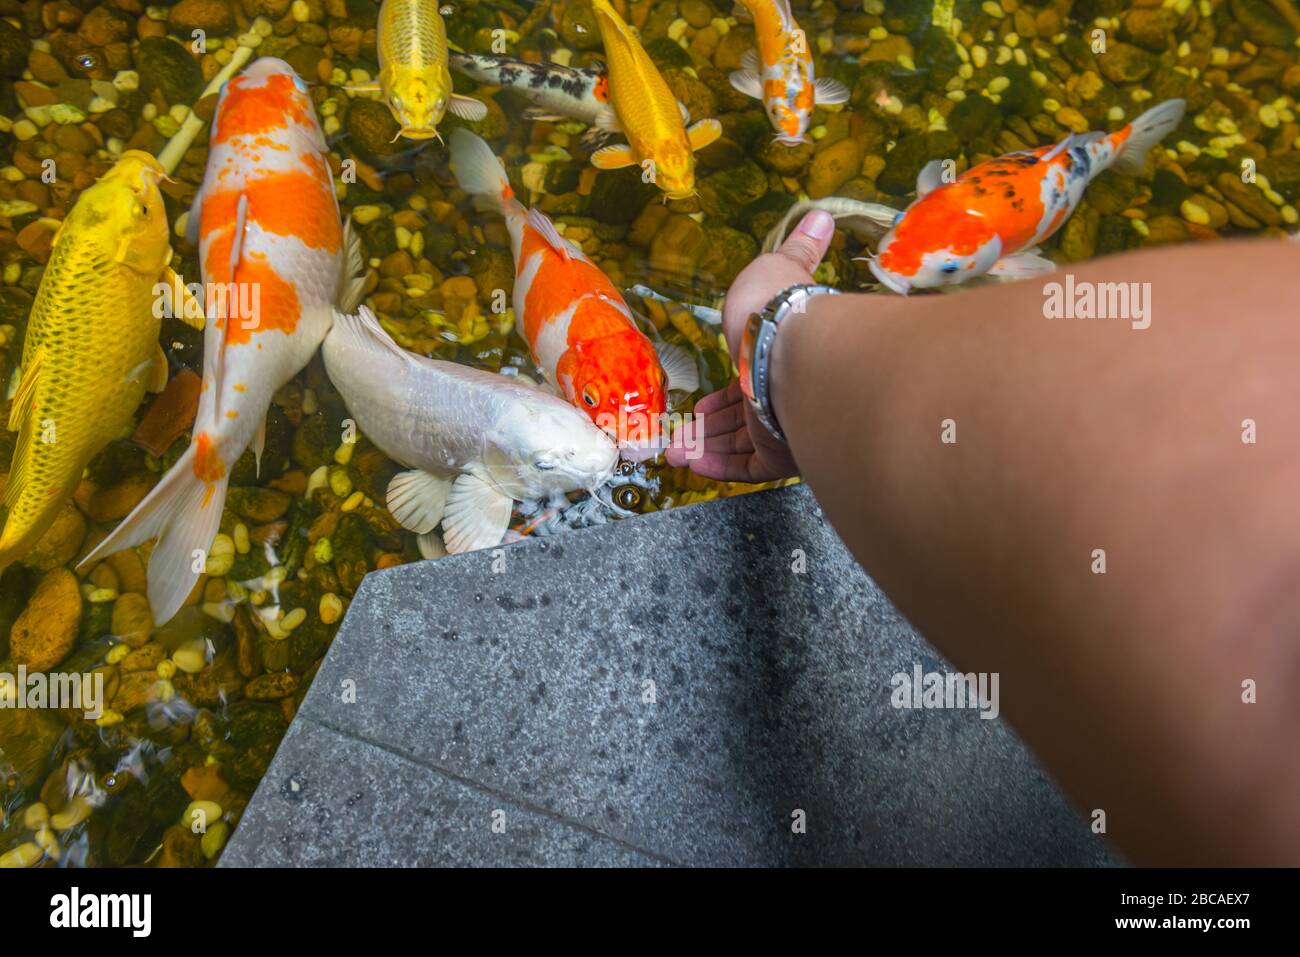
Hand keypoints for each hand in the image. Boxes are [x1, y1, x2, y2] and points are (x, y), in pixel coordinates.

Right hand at [666, 210, 835, 481]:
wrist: (788, 345)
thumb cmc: (780, 307)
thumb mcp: (783, 267)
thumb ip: (800, 249)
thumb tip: (820, 218)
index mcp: (778, 363)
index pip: (748, 389)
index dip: (725, 400)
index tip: (702, 406)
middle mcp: (783, 398)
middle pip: (742, 423)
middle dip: (709, 431)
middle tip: (678, 439)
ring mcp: (782, 428)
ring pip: (739, 448)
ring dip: (703, 451)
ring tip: (674, 454)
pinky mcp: (778, 453)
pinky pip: (746, 469)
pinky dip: (717, 468)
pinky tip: (691, 464)